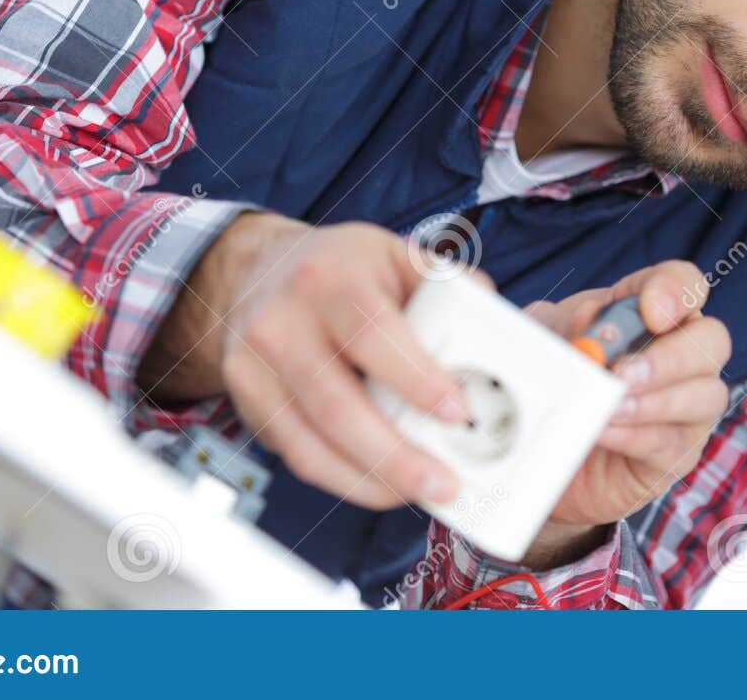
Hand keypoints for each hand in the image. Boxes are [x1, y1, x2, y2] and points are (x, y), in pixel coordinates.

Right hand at [155, 213, 472, 509]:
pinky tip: (383, 486)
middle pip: (337, 404)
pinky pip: (298, 456)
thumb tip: (499, 325)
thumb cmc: (339, 269)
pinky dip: (345, 480)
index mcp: (329, 279)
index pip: (372, 334)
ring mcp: (254, 368)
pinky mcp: (248, 405)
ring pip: (313, 442)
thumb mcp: (392, 254)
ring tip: (421, 492)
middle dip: (395, 454)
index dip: (415, 378)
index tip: (457, 412)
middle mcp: (281, 323)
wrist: (254, 272)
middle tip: (444, 481)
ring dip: (372, 480)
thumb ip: (446, 286)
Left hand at [519, 261, 731, 567]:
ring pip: (706, 395)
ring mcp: (689, 405)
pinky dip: (636, 436)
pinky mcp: (678, 452)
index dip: (676, 291)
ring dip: (655, 401)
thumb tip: (586, 322)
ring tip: (611, 408)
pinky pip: (672, 442)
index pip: (685, 284)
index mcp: (651, 313)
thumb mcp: (545, 341)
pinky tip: (604, 431)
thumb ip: (561, 323)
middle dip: (670, 357)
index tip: (651, 313)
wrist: (546, 444)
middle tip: (624, 373)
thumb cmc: (556, 380)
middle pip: (712, 339)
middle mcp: (683, 353)